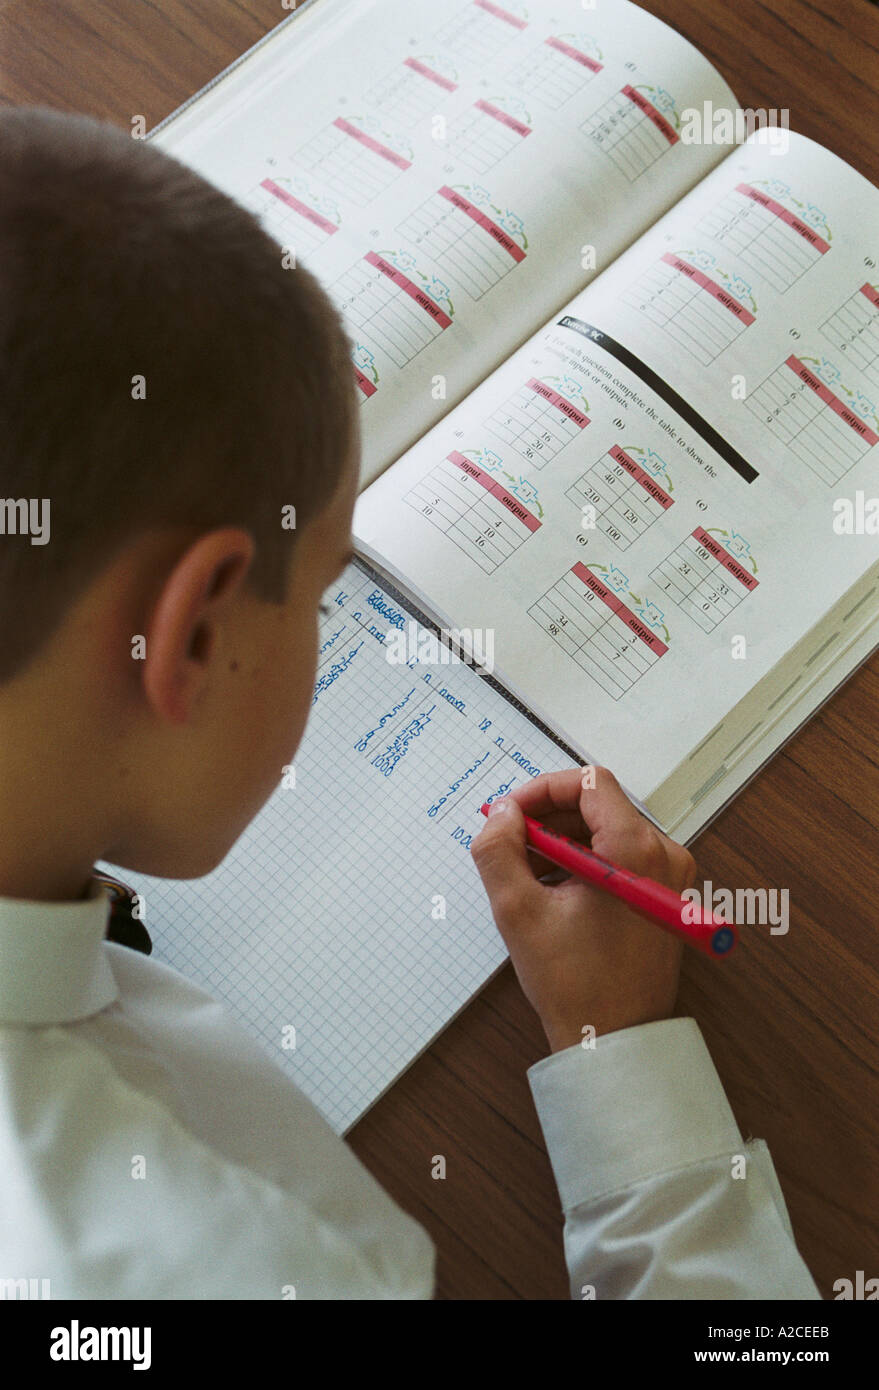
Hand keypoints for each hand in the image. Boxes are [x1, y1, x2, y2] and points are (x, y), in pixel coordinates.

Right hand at [470, 766, 696, 1051]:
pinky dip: (585, 861)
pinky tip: (554, 892)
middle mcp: (664, 855)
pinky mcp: (666, 895)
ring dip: (564, 841)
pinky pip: (621, 856)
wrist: (615, 1040)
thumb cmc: (575, 983)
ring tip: (527, 874)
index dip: (542, 789)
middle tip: (511, 844)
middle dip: (549, 817)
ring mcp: (670, 876)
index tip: (510, 814)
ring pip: (608, 830)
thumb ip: (498, 849)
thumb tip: (501, 814)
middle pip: (600, 804)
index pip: (589, 782)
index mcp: (635, 850)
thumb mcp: (518, 911)